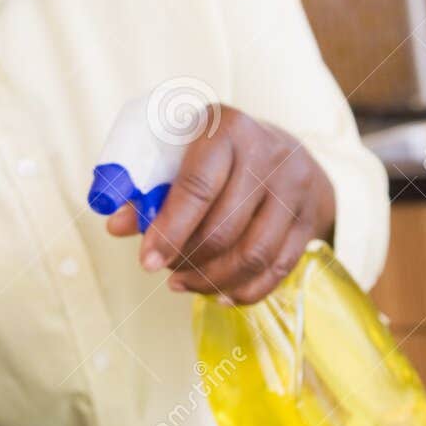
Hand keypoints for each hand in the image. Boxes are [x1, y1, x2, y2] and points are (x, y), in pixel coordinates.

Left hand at [106, 104, 334, 302]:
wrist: (287, 152)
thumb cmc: (220, 154)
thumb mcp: (184, 153)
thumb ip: (150, 189)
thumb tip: (116, 226)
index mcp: (228, 130)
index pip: (197, 188)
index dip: (169, 231)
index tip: (147, 262)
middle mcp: (268, 156)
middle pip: (225, 229)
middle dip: (188, 260)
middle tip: (166, 270)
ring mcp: (294, 190)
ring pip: (254, 255)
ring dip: (213, 281)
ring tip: (184, 284)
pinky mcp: (309, 220)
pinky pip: (277, 271)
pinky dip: (244, 291)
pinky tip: (218, 294)